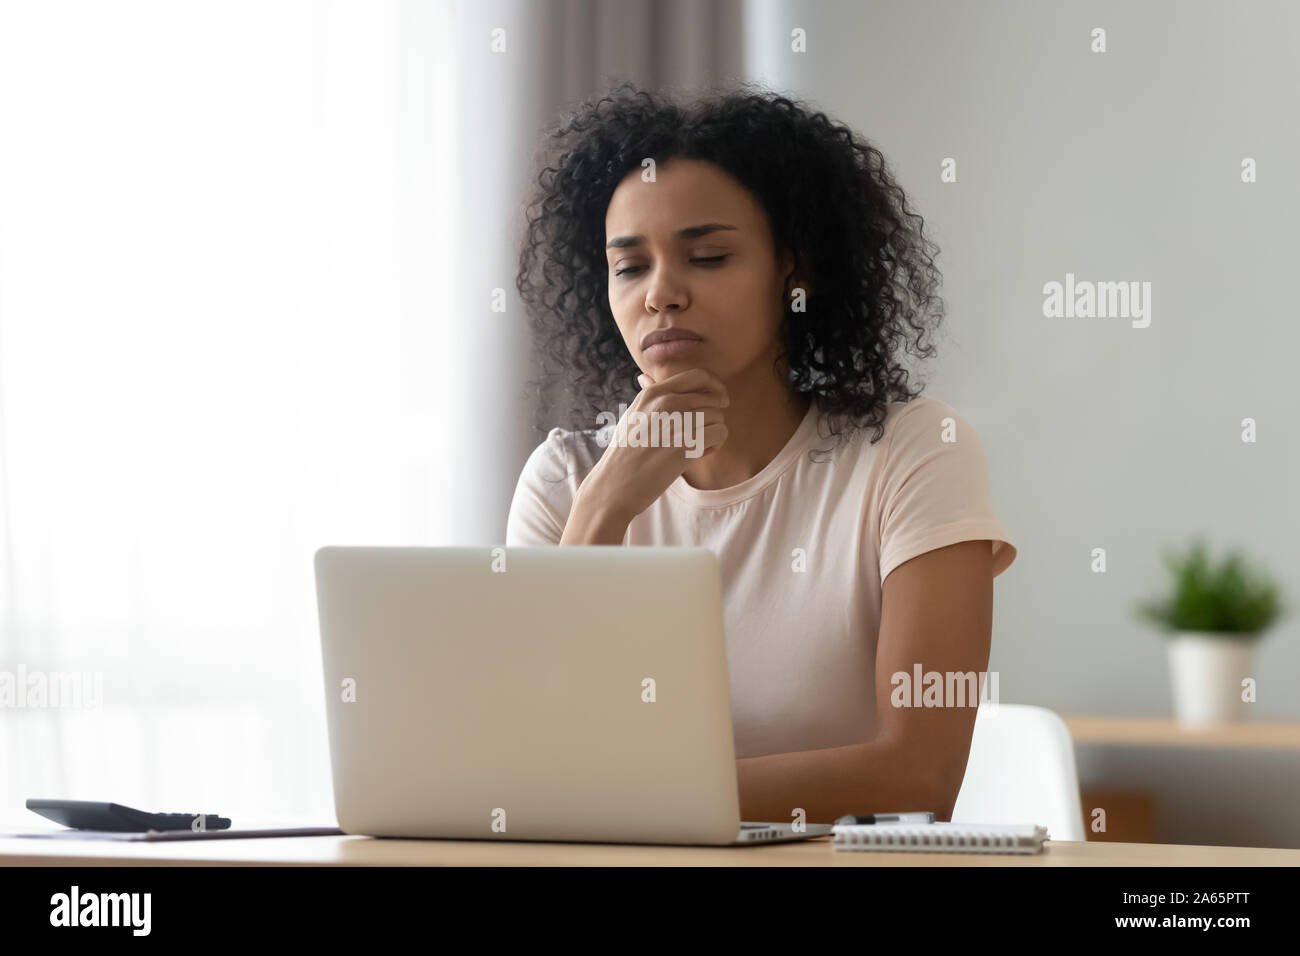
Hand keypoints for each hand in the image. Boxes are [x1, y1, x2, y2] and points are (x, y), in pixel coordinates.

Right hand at [576, 367, 728, 522]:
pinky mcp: (686, 444)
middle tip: (698, 435)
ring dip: (713, 433)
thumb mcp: (632, 416)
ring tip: (694, 447)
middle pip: (712, 399)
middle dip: (712, 417)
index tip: (718, 400)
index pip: (697, 376)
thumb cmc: (624, 453)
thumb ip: (647, 396)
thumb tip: (645, 377)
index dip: (715, 386)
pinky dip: (715, 445)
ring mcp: (676, 422)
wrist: (615, 484)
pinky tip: (698, 454)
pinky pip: (719, 433)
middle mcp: (666, 402)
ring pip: (718, 416)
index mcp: (653, 392)